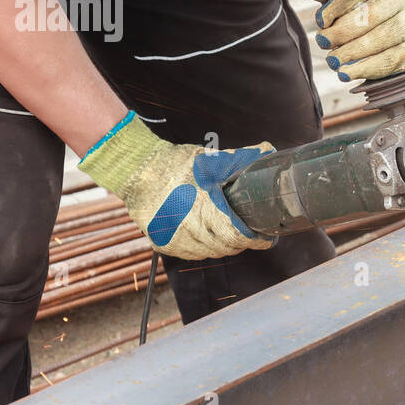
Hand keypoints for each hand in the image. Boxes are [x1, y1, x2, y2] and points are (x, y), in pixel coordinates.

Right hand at [78, 113, 276, 260]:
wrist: (137, 170)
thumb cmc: (176, 164)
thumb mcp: (212, 158)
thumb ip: (241, 159)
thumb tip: (268, 151)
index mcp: (207, 211)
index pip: (239, 237)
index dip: (256, 240)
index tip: (266, 238)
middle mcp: (191, 229)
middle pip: (226, 247)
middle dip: (242, 243)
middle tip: (250, 235)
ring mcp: (175, 239)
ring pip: (209, 253)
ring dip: (223, 247)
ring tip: (232, 237)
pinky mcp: (163, 242)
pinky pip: (190, 254)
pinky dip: (204, 250)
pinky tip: (210, 240)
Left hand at [303, 0, 404, 80]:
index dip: (337, 5)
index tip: (320, 21)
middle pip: (371, 16)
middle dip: (343, 33)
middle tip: (323, 43)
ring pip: (383, 40)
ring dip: (354, 54)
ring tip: (334, 62)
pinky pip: (394, 60)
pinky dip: (369, 69)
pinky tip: (351, 72)